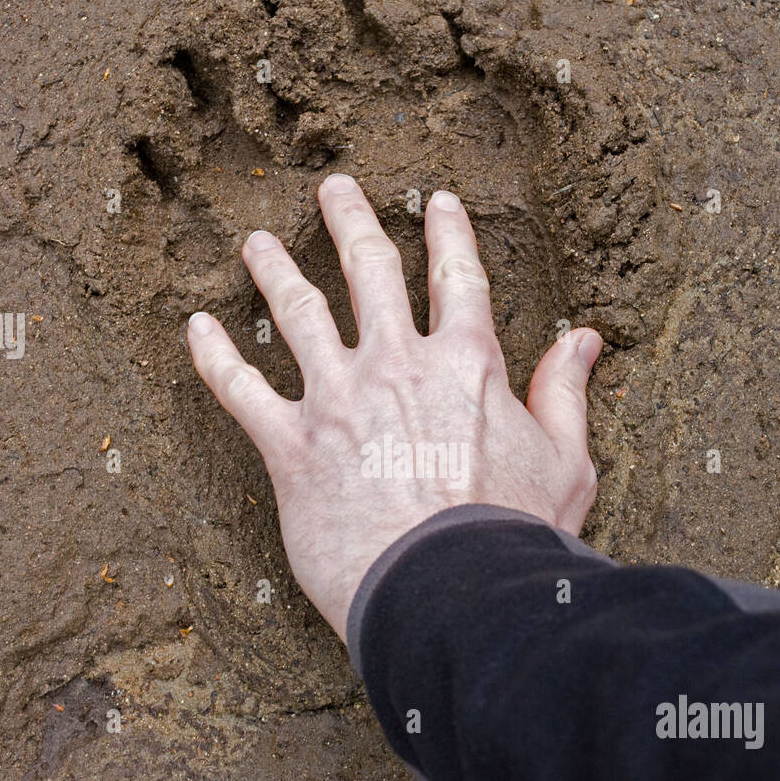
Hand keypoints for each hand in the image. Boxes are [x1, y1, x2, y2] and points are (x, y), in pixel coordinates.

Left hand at [187, 175, 601, 640]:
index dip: (447, 235)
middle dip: (350, 222)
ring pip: (297, 313)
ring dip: (274, 271)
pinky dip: (213, 357)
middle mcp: (397, 364)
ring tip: (255, 242)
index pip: (457, 278)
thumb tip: (584, 340)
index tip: (436, 202)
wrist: (450, 591)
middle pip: (369, 272)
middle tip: (333, 189)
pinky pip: (240, 389)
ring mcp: (338, 400)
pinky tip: (195, 327)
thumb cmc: (514, 536)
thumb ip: (565, 394)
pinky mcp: (291, 446)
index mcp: (466, 363)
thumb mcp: (566, 461)